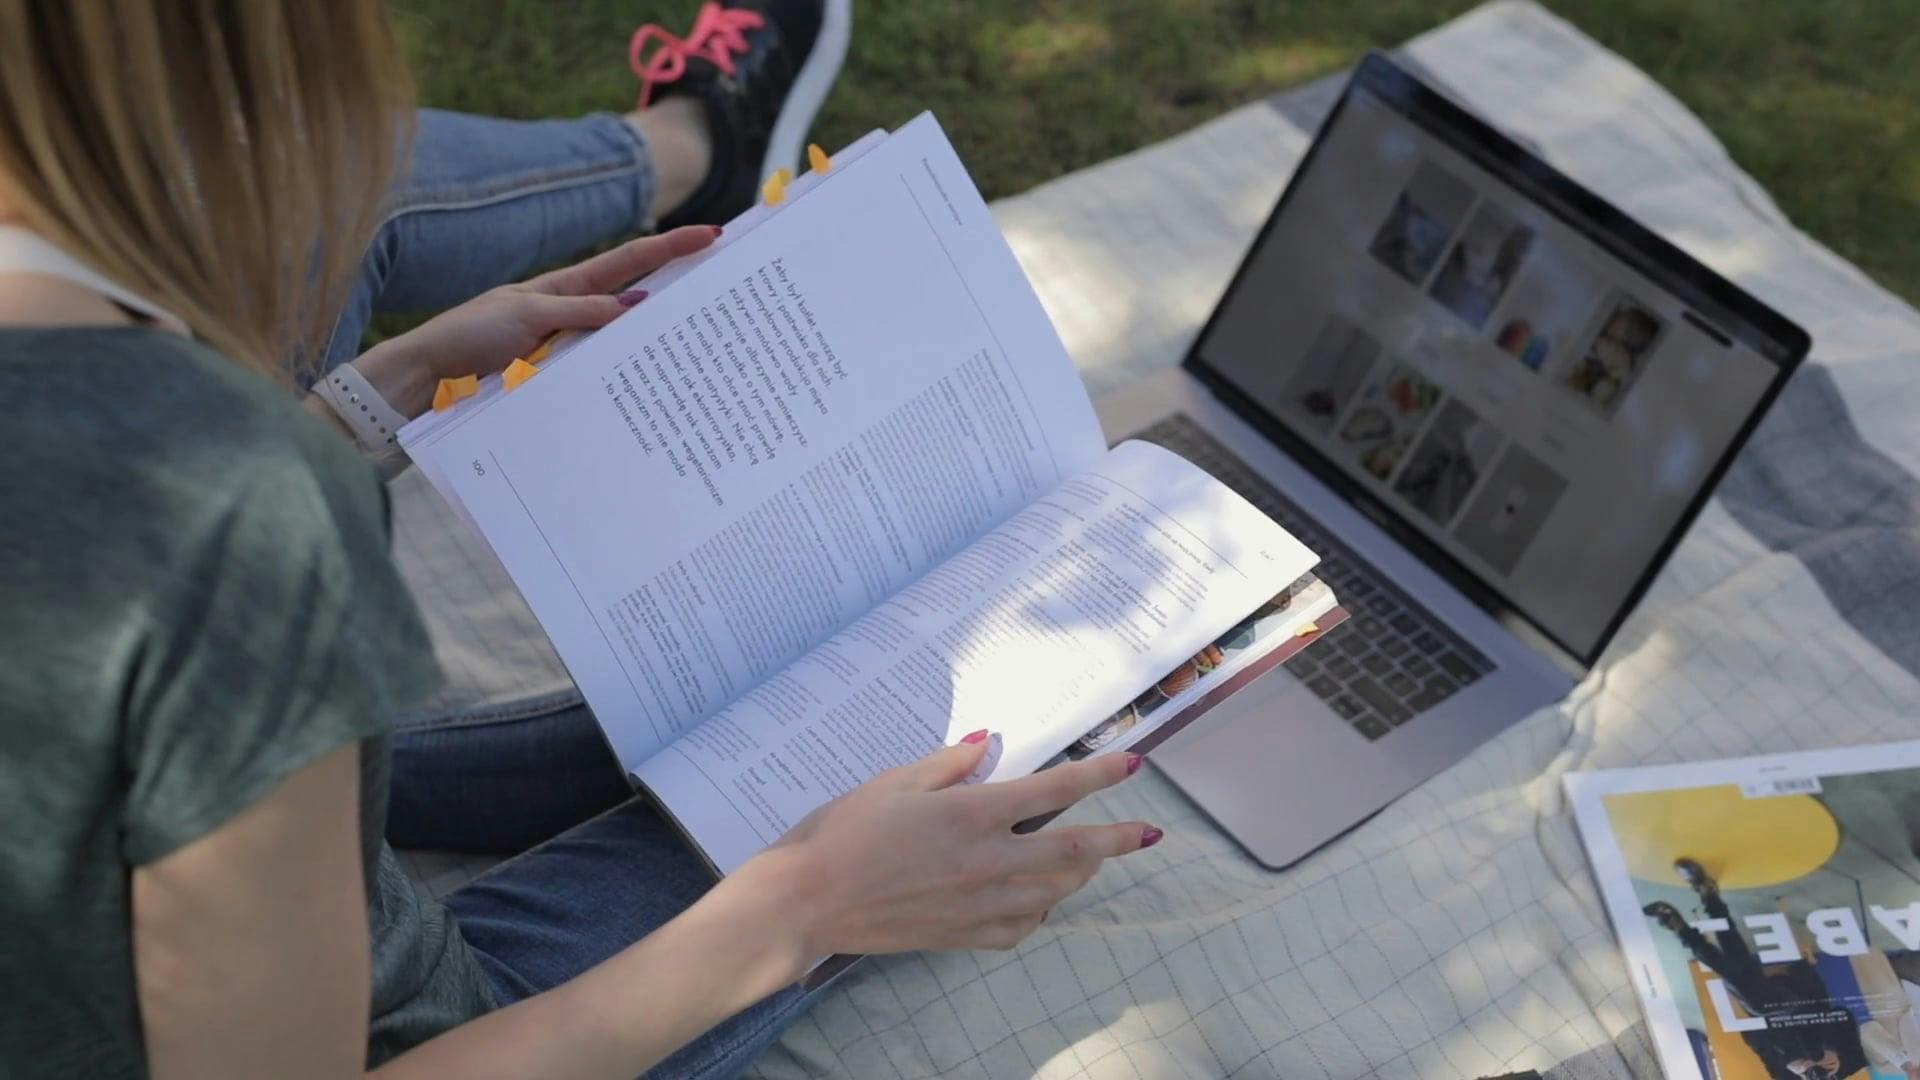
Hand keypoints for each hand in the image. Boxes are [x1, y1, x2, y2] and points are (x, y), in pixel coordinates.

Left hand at [352, 224, 719, 417]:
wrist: (429, 378)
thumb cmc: (469, 337)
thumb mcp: (525, 317)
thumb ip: (579, 313)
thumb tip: (636, 306)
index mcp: (567, 287)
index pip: (630, 260)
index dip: (671, 245)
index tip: (712, 234)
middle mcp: (577, 314)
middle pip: (640, 294)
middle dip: (682, 286)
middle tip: (726, 283)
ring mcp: (573, 346)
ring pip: (629, 339)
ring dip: (662, 339)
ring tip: (705, 340)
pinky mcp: (564, 377)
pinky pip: (608, 372)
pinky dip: (633, 374)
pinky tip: (656, 386)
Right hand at [729, 735, 1159, 967]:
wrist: (807, 901)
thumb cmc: (841, 832)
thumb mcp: (895, 781)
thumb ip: (949, 763)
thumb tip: (988, 741)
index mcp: (970, 813)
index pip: (1054, 791)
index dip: (1099, 776)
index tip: (1133, 764)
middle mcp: (985, 861)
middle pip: (1074, 853)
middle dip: (1117, 841)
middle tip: (1148, 834)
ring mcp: (977, 904)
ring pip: (1054, 892)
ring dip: (1081, 874)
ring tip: (1093, 859)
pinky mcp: (962, 935)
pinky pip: (1021, 926)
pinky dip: (1040, 910)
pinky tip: (1038, 899)